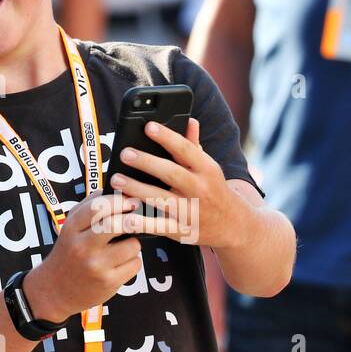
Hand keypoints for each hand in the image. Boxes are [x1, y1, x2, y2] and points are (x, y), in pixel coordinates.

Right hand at [25, 192, 142, 323]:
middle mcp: (82, 247)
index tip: (131, 200)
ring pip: (132, 246)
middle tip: (139, 218)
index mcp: (71, 229)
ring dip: (133, 244)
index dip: (118, 201)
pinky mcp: (108, 283)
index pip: (96, 207)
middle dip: (133, 219)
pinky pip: (135, 264)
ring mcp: (96, 266)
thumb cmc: (68, 252)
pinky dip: (133, 261)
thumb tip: (111, 190)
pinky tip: (121, 263)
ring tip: (123, 247)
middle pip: (115, 225)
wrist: (55, 290)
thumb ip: (87, 207)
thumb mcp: (70, 227)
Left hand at [109, 118, 250, 248]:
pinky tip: (126, 215)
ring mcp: (191, 212)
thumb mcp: (209, 167)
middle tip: (125, 153)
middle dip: (147, 163)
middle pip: (172, 174)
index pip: (186, 149)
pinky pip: (160, 226)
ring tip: (116, 180)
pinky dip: (143, 222)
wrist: (234, 225)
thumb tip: (189, 120)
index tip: (148, 126)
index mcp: (207, 169)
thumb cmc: (214, 189)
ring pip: (162, 200)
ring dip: (137, 190)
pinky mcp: (182, 231)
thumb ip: (194, 145)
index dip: (167, 137)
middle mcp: (200, 190)